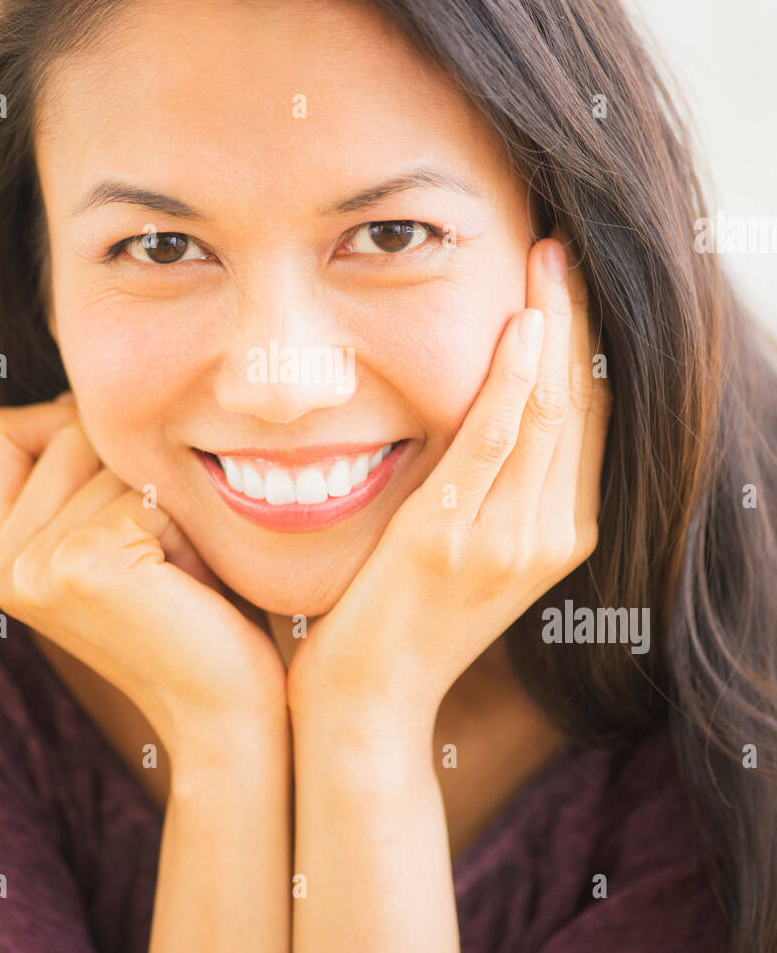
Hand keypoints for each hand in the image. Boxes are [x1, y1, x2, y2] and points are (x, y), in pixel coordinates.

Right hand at [0, 395, 287, 764]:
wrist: (227, 711)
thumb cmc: (196, 609)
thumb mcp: (123, 529)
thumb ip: (86, 467)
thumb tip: (81, 386)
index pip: (0, 428)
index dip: (69, 433)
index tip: (130, 493)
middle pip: (64, 428)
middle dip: (137, 473)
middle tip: (167, 555)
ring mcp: (31, 564)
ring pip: (111, 452)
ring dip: (169, 500)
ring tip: (182, 570)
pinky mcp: (78, 563)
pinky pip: (145, 487)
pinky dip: (186, 523)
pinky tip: (194, 582)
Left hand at [286, 230, 612, 739]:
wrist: (366, 707)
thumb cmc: (400, 622)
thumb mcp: (465, 549)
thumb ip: (486, 486)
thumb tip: (477, 409)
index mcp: (558, 534)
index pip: (586, 417)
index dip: (584, 342)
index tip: (566, 280)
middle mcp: (548, 535)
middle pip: (579, 402)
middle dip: (576, 316)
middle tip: (561, 245)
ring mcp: (507, 540)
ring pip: (549, 409)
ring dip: (553, 324)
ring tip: (548, 255)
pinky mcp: (454, 540)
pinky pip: (496, 440)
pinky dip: (512, 377)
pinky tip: (521, 324)